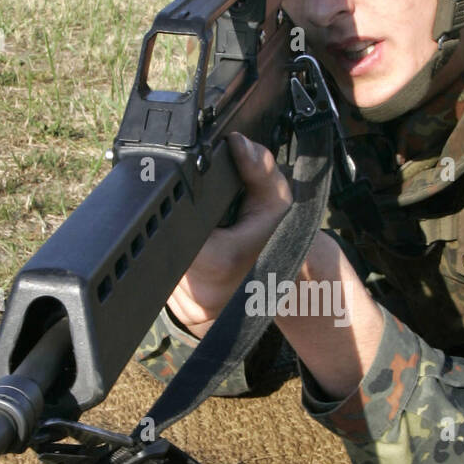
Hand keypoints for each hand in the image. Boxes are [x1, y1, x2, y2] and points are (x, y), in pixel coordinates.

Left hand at [167, 132, 292, 337]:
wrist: (299, 287)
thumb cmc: (286, 241)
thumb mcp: (275, 198)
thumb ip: (255, 166)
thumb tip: (235, 142)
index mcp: (216, 263)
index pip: (173, 228)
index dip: (178, 214)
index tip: (199, 212)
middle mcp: (201, 295)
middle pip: (163, 248)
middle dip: (179, 232)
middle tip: (209, 227)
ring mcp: (193, 312)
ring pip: (164, 268)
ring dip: (178, 252)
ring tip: (209, 245)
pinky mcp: (190, 320)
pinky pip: (170, 287)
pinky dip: (182, 272)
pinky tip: (205, 265)